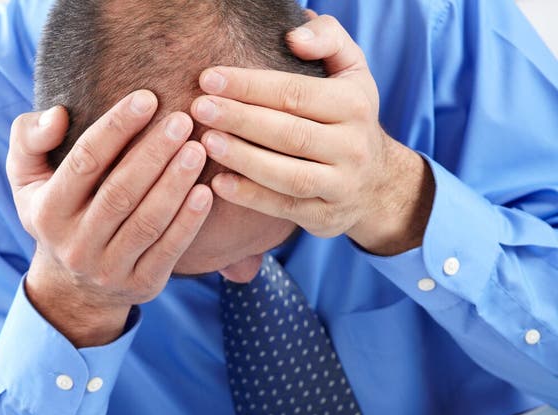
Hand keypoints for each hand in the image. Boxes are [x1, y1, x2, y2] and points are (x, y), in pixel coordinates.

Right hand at [7, 92, 212, 346]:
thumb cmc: (56, 214)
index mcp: (48, 213)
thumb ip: (30, 139)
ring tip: (197, 150)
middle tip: (182, 120)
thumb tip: (58, 115)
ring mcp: (110, 270)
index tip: (148, 98)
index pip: (85, 162)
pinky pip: (169, 251)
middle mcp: (77, 245)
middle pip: (120, 192)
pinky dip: (189, 222)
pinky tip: (205, 192)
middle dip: (154, 153)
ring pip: (148, 222)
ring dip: (175, 184)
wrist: (75, 289)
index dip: (117, 128)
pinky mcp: (142, 285)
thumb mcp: (27, 179)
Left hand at [192, 14, 433, 255]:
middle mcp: (351, 147)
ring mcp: (340, 186)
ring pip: (287, 175)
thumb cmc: (348, 118)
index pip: (295, 93)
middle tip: (199, 108)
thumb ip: (327, 38)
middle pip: (289, 133)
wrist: (377, 184)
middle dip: (240, 119)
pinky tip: (219, 184)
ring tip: (206, 143)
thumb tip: (294, 36)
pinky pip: (284, 208)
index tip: (209, 79)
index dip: (249, 86)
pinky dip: (250, 197)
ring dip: (243, 159)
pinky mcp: (325, 217)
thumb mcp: (351, 71)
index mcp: (354, 105)